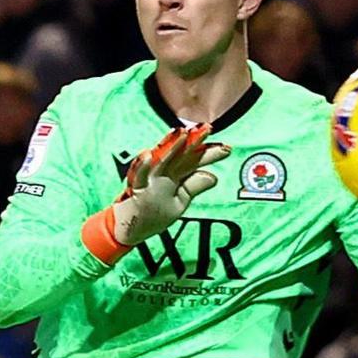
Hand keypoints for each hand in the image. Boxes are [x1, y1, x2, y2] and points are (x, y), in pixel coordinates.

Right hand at [105, 122, 228, 249]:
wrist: (129, 229)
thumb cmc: (153, 214)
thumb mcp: (179, 202)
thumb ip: (193, 187)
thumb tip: (213, 176)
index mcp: (175, 176)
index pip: (195, 161)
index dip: (210, 154)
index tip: (228, 148)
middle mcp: (163, 174)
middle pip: (181, 155)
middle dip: (194, 142)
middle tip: (208, 129)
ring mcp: (148, 179)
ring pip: (160, 160)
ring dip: (170, 146)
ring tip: (182, 133)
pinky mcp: (135, 188)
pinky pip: (138, 176)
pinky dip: (142, 166)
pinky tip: (147, 154)